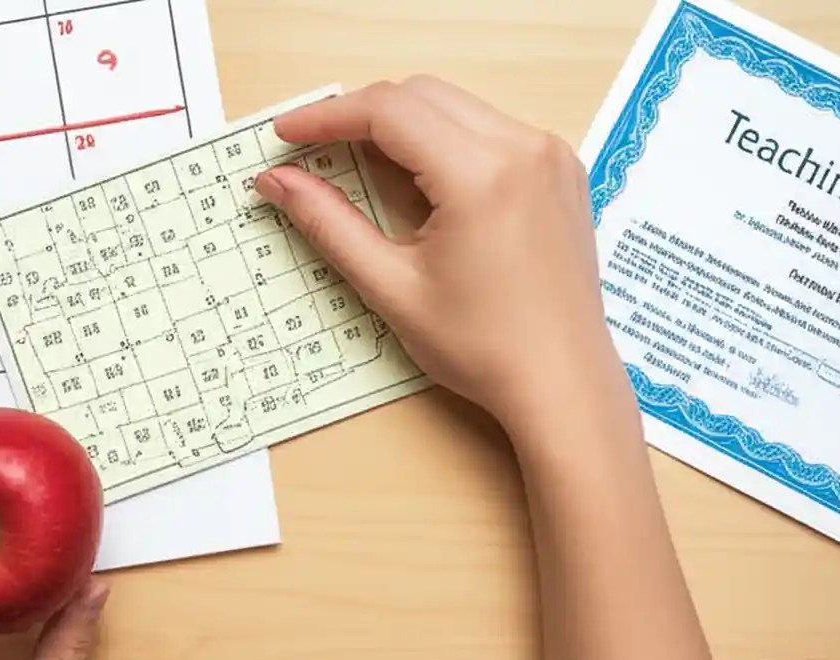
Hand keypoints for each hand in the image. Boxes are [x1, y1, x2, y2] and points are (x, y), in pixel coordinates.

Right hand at [255, 76, 620, 431]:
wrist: (563, 384)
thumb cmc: (483, 348)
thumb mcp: (393, 287)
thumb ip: (330, 225)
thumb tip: (277, 182)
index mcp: (480, 174)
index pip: (388, 110)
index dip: (328, 116)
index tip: (287, 135)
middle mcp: (522, 148)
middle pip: (421, 95)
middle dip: (363, 115)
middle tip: (317, 151)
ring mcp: (550, 155)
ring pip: (457, 106)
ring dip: (406, 124)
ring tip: (365, 167)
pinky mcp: (561, 172)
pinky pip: (493, 129)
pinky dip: (448, 140)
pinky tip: (424, 181)